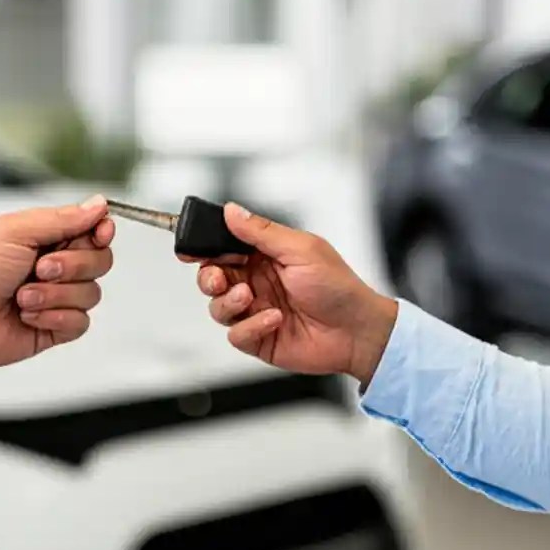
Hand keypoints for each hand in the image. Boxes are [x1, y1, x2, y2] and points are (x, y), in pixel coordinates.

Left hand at [0, 195, 113, 405]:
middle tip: (40, 269)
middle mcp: (54, 265)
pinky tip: (27, 317)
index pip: (92, 228)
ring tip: (21, 298)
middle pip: (100, 260)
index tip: (100, 233)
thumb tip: (99, 204)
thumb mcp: (15, 232)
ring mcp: (56, 297)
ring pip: (91, 293)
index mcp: (43, 237)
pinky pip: (81, 322)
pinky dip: (54, 318)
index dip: (102, 230)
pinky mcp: (55, 327)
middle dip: (72, 265)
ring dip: (55, 295)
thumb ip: (63, 219)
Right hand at [183, 204, 397, 385]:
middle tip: (219, 277)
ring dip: (227, 302)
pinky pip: (236, 334)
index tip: (190, 248)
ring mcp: (256, 311)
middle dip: (208, 277)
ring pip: (217, 306)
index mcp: (265, 257)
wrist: (358, 331)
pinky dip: (250, 327)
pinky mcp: (259, 338)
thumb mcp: (301, 249)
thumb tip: (231, 211)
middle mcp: (256, 283)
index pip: (223, 248)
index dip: (204, 247)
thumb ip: (262, 232)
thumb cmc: (338, 287)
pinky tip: (273, 319)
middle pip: (212, 277)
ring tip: (248, 298)